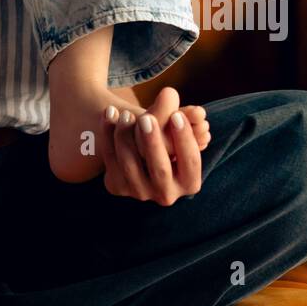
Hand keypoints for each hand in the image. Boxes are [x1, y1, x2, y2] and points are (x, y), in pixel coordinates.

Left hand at [101, 86, 205, 203]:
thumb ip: (186, 117)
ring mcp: (140, 193)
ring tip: (124, 114)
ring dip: (126, 137)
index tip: (176, 115)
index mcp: (188, 182)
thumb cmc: (164, 135)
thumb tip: (198, 111)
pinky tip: (109, 113)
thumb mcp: (175, 127)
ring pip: (130, 165)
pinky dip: (108, 135)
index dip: (185, 139)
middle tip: (146, 118)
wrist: (136, 148)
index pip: (191, 162)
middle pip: (160, 170)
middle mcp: (166, 194)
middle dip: (153, 142)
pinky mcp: (117, 187)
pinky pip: (110, 160)